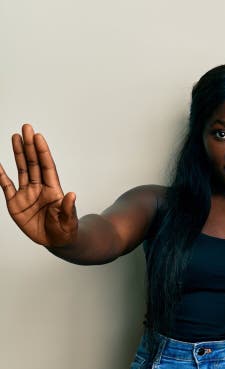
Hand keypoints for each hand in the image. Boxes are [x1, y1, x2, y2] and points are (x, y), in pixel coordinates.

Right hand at [0, 124, 76, 246]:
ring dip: (18, 153)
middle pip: (33, 163)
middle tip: (26, 127)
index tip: (38, 136)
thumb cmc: (65, 229)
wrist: (55, 241)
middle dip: (29, 146)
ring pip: (21, 169)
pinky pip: (6, 186)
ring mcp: (27, 193)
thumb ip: (68, 208)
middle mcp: (40, 187)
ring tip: (15, 137)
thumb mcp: (68, 220)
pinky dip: (0, 175)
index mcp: (53, 189)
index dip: (42, 151)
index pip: (47, 166)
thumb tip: (72, 194)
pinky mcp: (15, 203)